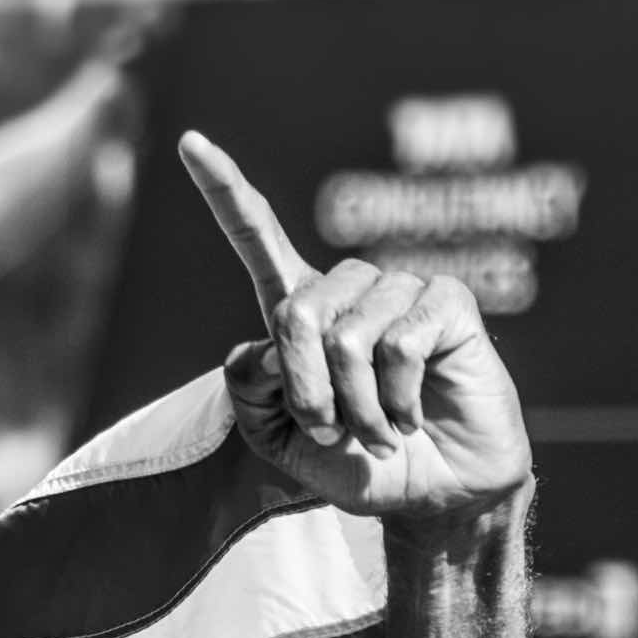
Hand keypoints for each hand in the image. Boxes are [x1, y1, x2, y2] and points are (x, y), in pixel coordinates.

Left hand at [179, 133, 532, 532]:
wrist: (435, 495)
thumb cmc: (359, 465)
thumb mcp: (280, 440)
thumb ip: (251, 392)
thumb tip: (263, 345)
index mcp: (300, 310)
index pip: (256, 237)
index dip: (223, 190)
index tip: (190, 142)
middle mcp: (348, 289)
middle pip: (294, 314)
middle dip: (308, 394)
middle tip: (339, 432)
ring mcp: (399, 288)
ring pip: (347, 338)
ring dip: (358, 408)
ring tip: (382, 428)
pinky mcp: (447, 301)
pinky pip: (397, 346)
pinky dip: (397, 400)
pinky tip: (414, 413)